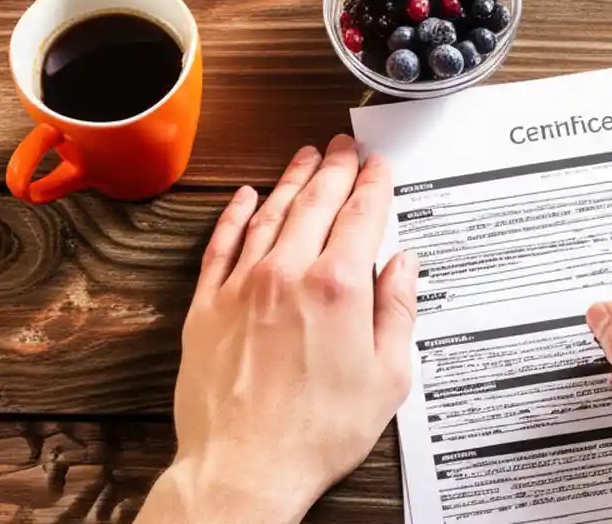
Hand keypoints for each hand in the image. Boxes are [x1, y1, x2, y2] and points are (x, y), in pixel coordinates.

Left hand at [137, 135, 418, 522]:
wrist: (246, 466)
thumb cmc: (318, 431)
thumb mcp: (388, 377)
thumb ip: (398, 312)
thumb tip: (403, 267)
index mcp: (339, 287)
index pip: (362, 216)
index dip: (375, 184)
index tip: (380, 166)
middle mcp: (288, 274)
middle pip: (316, 203)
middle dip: (336, 168)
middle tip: (345, 145)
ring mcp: (243, 287)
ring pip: (269, 214)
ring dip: (291, 181)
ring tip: (306, 158)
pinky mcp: (208, 307)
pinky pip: (222, 246)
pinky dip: (235, 215)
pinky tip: (244, 197)